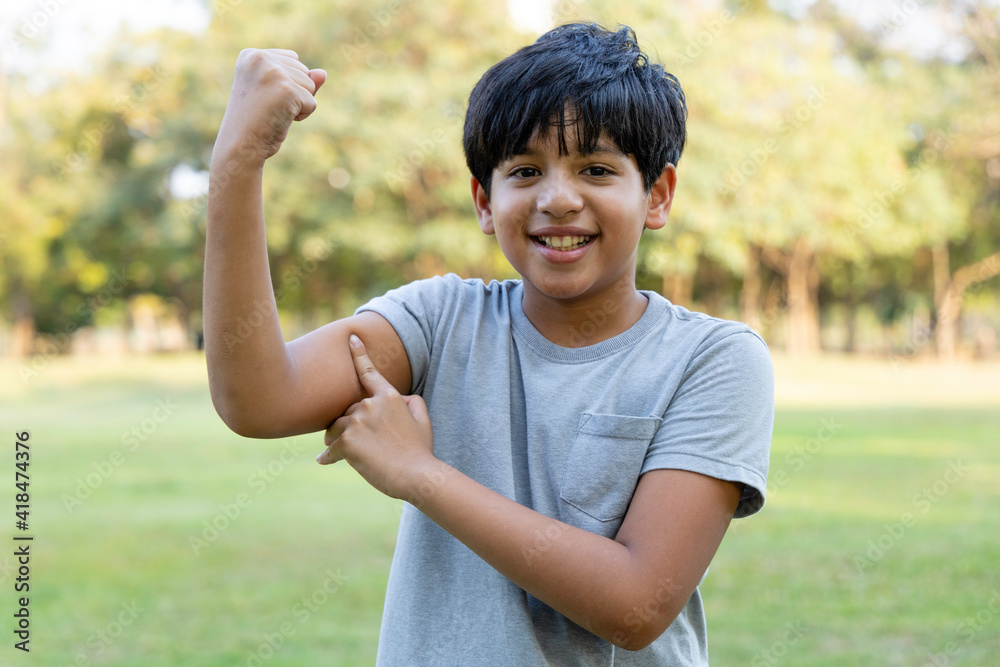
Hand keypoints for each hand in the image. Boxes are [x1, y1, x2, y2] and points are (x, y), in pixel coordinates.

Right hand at [214, 48, 326, 165]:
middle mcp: (260, 58)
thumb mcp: (277, 94)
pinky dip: (302, 116)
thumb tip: (323, 74)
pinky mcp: (287, 89)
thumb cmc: (256, 121)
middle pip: (303, 71)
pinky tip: (280, 119)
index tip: (263, 97)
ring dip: (298, 105)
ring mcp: (274, 72)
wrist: (241, 145)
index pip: (293, 59)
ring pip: (310, 85)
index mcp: (252, 55)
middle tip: (268, 107)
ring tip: (273, 112)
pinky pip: (312, 103)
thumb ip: (300, 78)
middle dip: (294, 93)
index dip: (286, 83)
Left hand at [317, 335, 435, 501]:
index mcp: (390, 397)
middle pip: (348, 411)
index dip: (359, 354)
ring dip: (338, 440)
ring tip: (349, 455)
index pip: (370, 373)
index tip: (351, 337)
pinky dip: (327, 456)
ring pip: (336, 428)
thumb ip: (413, 402)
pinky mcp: (347, 442)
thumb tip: (401, 397)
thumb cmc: (420, 451)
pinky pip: (330, 448)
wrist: (416, 475)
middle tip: (365, 445)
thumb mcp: (424, 420)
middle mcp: (371, 405)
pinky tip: (325, 461)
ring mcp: (357, 422)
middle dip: (350, 426)